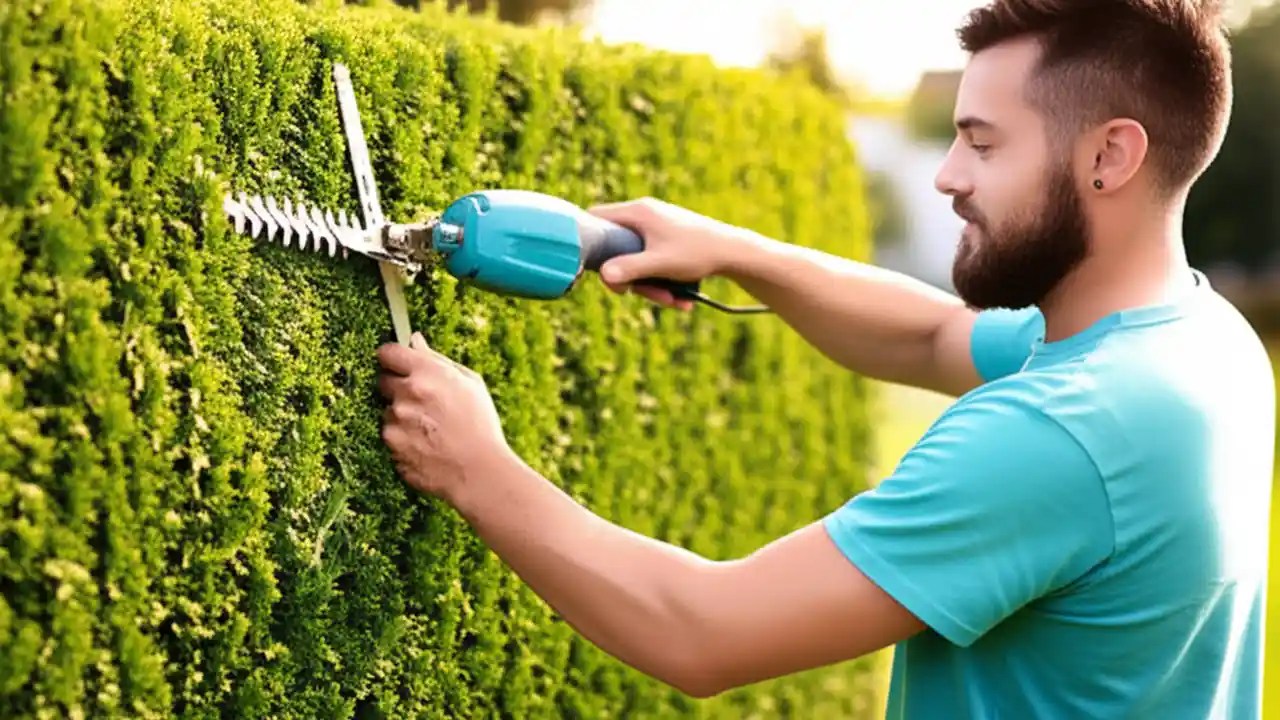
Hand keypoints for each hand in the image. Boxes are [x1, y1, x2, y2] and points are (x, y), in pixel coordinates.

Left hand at [376, 331, 511, 502]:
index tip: (397, 363)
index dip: (392, 357)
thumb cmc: (481, 425)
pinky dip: (403, 439)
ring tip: (430, 429)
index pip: (388, 352)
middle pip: (383, 381)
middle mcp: (405, 395)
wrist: (479, 472)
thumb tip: (415, 340)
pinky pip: (390, 436)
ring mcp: (394, 422)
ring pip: (387, 411)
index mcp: (426, 373)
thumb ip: (437, 359)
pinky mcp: (390, 447)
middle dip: (397, 388)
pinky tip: (426, 445)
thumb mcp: (470, 383)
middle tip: (422, 402)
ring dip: (401, 416)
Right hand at [588, 197, 749, 310]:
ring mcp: (656, 226)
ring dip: (650, 285)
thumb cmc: (698, 253)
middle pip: (616, 247)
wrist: (735, 252)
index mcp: (638, 211)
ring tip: (673, 300)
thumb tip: (603, 276)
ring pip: (636, 259)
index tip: (591, 266)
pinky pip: (653, 261)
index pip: (595, 216)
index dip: (587, 241)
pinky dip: (663, 280)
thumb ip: (630, 269)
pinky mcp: (668, 239)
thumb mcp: (660, 264)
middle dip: (629, 277)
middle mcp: (644, 214)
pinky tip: (681, 297)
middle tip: (635, 294)